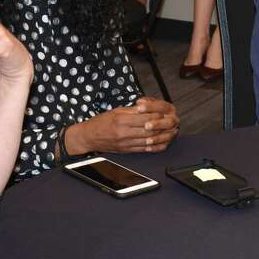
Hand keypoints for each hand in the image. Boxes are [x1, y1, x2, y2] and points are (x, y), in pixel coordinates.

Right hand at [64, 97, 179, 154]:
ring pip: (147, 140)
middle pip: (148, 129)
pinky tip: (160, 143)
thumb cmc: (100, 123)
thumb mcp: (115, 111)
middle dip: (161, 126)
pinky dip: (153, 147)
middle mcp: (123, 133)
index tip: (163, 112)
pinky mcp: (126, 151)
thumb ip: (131, 110)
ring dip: (160, 137)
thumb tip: (145, 108)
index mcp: (121, 121)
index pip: (143, 118)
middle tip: (170, 122)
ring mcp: (125, 144)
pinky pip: (142, 149)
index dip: (155, 115)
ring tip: (168, 132)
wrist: (88, 137)